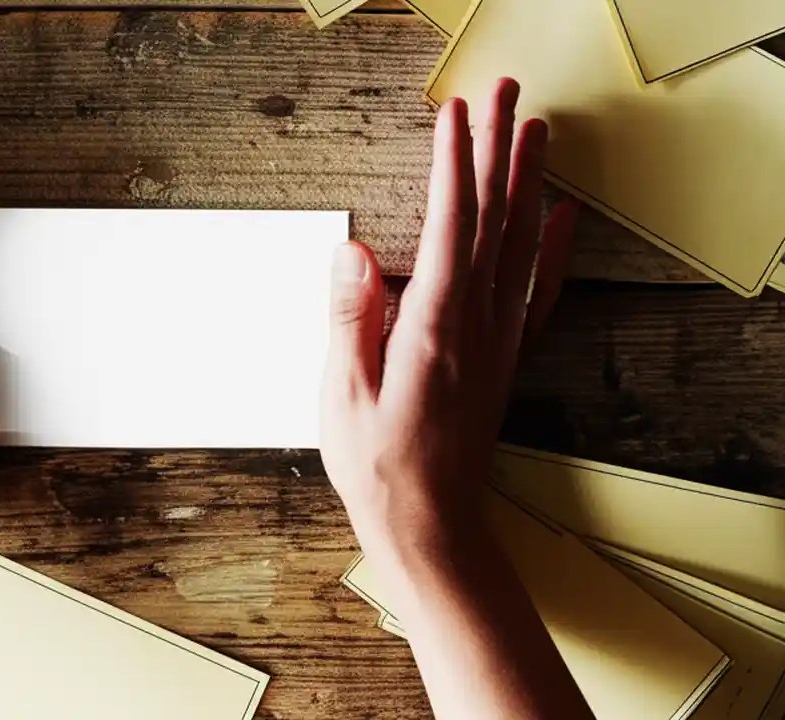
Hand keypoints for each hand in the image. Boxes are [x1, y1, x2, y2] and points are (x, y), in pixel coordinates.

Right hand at [320, 78, 577, 557]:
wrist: (429, 523)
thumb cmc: (380, 466)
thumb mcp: (342, 394)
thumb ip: (350, 318)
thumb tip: (353, 252)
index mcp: (431, 329)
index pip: (447, 228)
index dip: (452, 166)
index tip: (453, 115)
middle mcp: (475, 325)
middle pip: (492, 220)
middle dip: (496, 151)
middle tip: (503, 95)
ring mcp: (496, 339)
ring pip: (518, 244)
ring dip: (527, 183)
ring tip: (534, 131)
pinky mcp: (502, 356)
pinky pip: (536, 290)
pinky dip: (553, 247)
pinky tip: (560, 217)